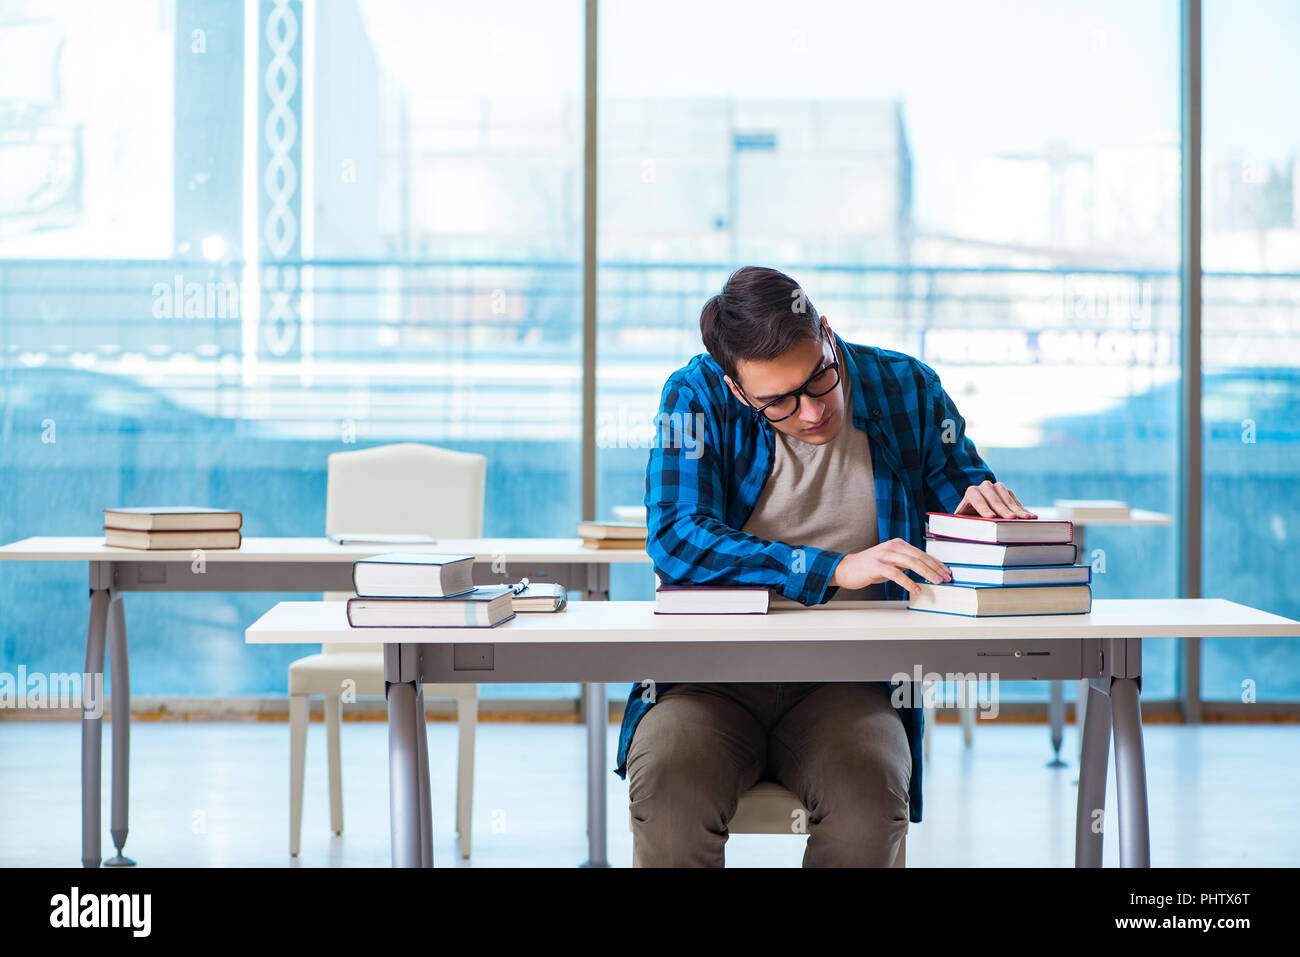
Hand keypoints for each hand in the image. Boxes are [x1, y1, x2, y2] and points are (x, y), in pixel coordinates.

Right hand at [830, 537, 951, 597]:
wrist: (846, 568)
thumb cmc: (869, 567)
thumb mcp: (890, 561)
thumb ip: (905, 563)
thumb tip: (925, 570)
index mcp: (897, 543)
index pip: (921, 553)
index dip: (935, 563)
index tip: (946, 572)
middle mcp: (892, 546)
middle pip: (919, 557)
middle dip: (935, 568)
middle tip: (945, 578)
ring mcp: (884, 555)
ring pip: (910, 563)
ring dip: (926, 573)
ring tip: (936, 582)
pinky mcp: (876, 566)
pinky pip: (896, 574)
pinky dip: (908, 582)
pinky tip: (916, 589)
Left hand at [954, 480, 1036, 518]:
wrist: (974, 511)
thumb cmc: (969, 518)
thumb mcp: (966, 520)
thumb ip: (969, 523)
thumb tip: (974, 531)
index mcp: (972, 493)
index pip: (977, 499)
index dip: (984, 508)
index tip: (991, 517)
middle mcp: (985, 487)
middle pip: (994, 498)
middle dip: (1003, 509)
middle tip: (1011, 518)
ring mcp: (998, 488)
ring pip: (1007, 497)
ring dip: (1017, 509)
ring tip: (1026, 518)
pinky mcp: (1008, 493)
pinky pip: (1016, 501)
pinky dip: (1023, 510)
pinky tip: (1031, 517)